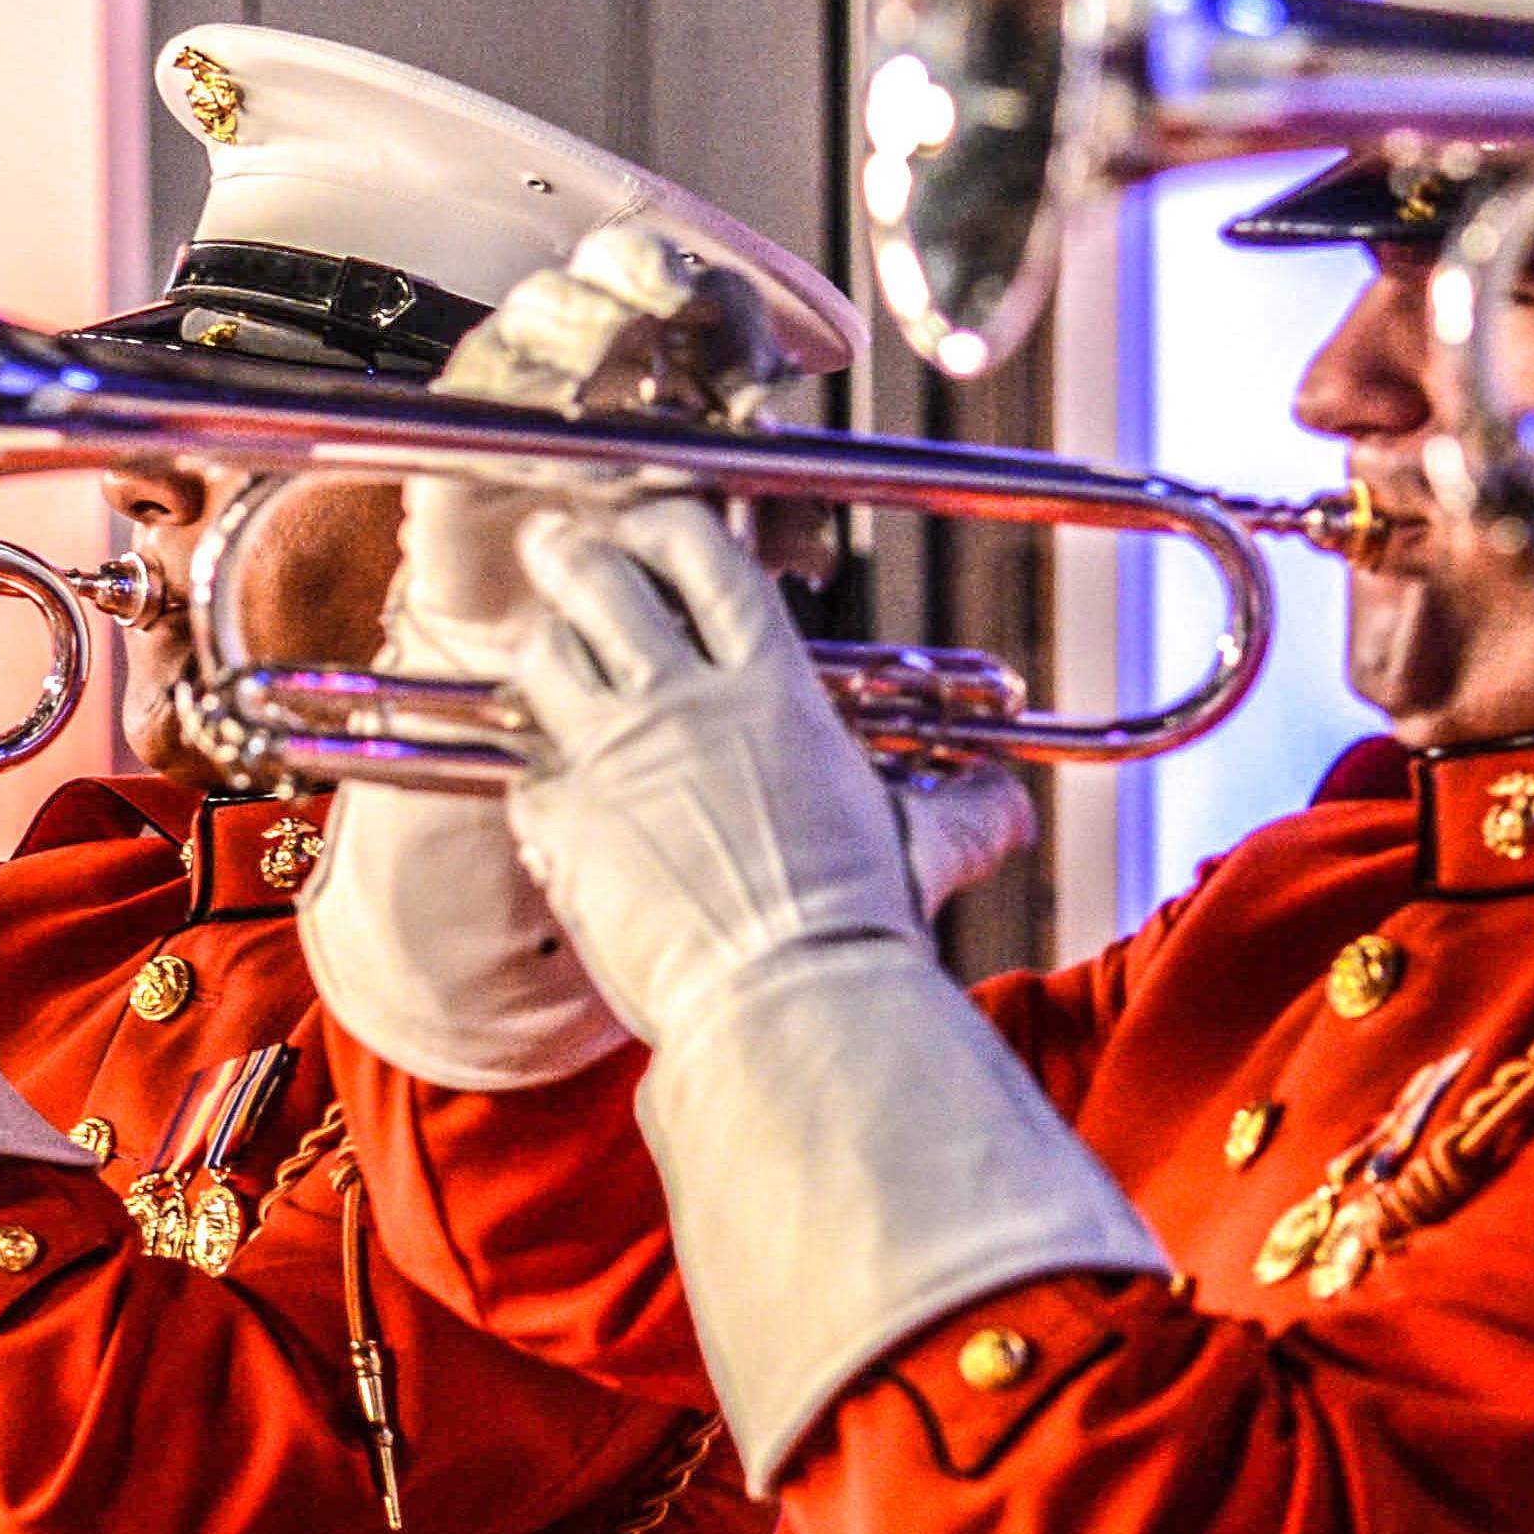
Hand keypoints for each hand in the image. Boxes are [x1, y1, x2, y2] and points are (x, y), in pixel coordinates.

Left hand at [494, 500, 921, 1048]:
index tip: (648, 524)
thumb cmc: (853, 933)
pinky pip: (525, 772)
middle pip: (602, 583)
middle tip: (554, 545)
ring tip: (536, 655)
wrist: (784, 1009)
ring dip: (538, 651)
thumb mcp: (921, 854)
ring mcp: (613, 759)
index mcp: (772, 691)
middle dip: (570, 553)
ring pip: (542, 658)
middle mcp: (684, 705)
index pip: (706, 561)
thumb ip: (963, 816)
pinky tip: (546, 792)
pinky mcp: (561, 826)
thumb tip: (1008, 806)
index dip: (667, 525)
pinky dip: (532, 774)